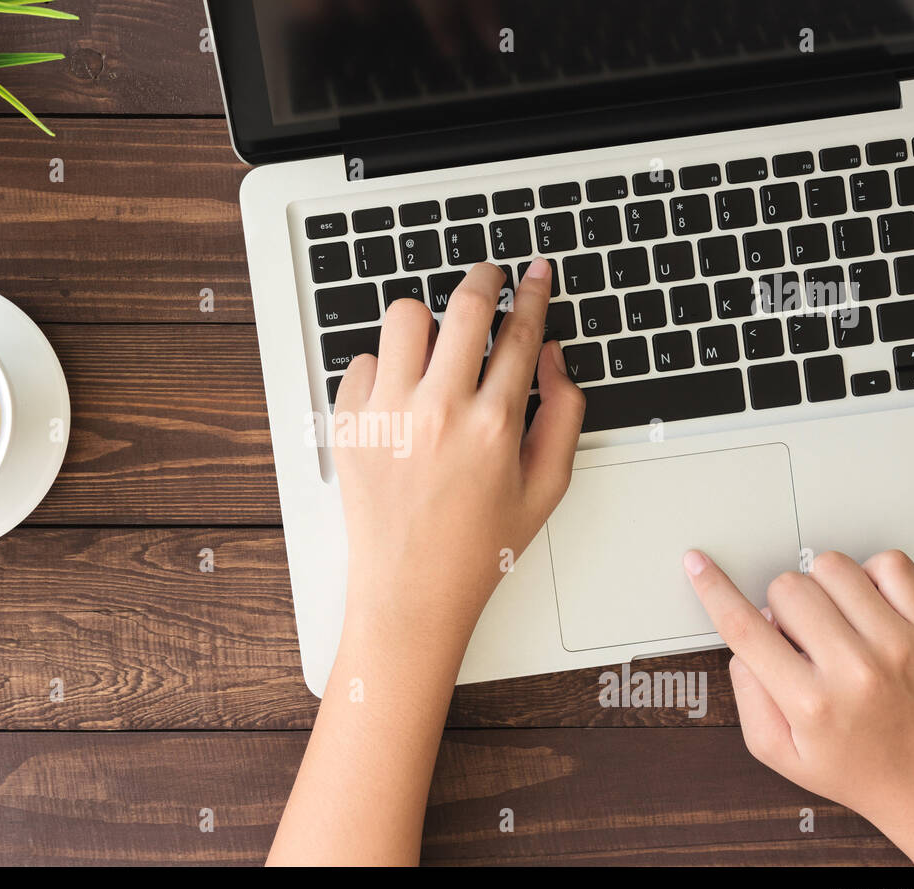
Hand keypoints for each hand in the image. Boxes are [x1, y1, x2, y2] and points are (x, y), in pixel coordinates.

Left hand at [334, 258, 584, 650]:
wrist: (411, 590)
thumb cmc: (479, 546)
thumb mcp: (546, 487)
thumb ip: (564, 413)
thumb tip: (551, 355)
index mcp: (494, 423)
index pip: (519, 332)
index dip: (532, 293)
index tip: (534, 273)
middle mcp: (438, 410)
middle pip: (463, 305)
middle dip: (482, 277)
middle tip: (487, 275)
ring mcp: (388, 413)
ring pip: (404, 317)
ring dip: (426, 320)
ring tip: (436, 343)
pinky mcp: (349, 424)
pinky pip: (364, 361)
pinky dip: (385, 367)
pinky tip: (401, 395)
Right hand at [684, 547, 913, 863]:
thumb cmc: (849, 765)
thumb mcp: (774, 749)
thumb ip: (746, 691)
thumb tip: (745, 634)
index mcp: (810, 703)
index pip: (744, 627)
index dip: (713, 589)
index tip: (697, 564)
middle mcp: (855, 669)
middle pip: (787, 587)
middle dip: (780, 607)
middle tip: (798, 640)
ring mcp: (897, 644)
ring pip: (832, 567)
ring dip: (821, 588)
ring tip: (833, 623)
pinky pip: (890, 564)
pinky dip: (871, 576)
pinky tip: (865, 607)